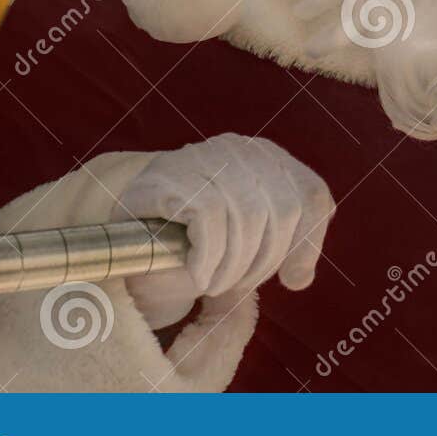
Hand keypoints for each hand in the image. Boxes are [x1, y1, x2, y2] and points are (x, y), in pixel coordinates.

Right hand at [114, 133, 334, 329]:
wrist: (125, 237)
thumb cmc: (193, 245)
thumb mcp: (247, 243)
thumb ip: (283, 245)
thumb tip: (301, 277)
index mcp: (267, 159)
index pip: (311, 193)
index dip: (309, 242)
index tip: (294, 279)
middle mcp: (238, 149)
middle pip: (283, 210)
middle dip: (264, 262)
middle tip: (237, 286)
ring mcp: (201, 157)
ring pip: (248, 216)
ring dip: (233, 267)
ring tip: (214, 284)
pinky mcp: (167, 176)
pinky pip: (210, 220)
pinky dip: (208, 259)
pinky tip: (197, 275)